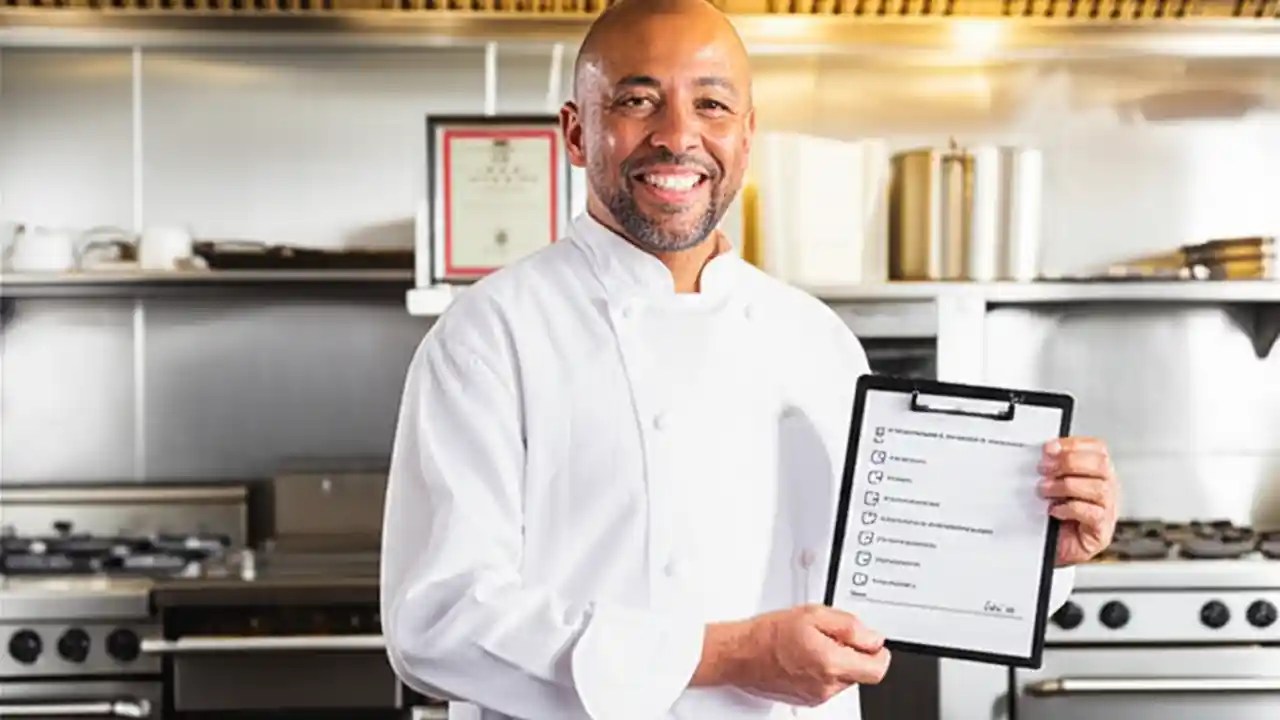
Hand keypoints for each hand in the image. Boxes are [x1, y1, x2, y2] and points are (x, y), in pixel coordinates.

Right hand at [696, 605, 889, 706]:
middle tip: (833, 636)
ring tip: (814, 643)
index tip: (871, 642)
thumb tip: (873, 638)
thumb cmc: (769, 634)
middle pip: (861, 673)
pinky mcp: (806, 700)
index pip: (878, 669)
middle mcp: (827, 685)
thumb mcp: (813, 614)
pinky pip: (827, 686)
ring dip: (837, 662)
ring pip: (844, 679)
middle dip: (854, 653)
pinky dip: (823, 671)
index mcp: (832, 663)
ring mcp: (817, 696)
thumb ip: (850, 627)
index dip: (878, 652)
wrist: (741, 654)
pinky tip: (805, 656)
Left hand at [1038, 436, 1118, 565]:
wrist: (1052, 549)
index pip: (1097, 449)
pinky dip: (1070, 508)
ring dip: (1066, 486)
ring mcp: (1108, 510)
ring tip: (1045, 491)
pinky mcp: (1101, 531)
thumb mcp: (1051, 486)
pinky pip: (1093, 514)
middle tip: (1043, 469)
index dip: (1073, 445)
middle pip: (1100, 465)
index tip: (1049, 448)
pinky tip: (1055, 509)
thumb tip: (1045, 453)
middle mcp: (1107, 488)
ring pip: (1098, 489)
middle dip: (1068, 463)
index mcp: (1097, 473)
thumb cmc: (1054, 517)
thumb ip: (1051, 468)